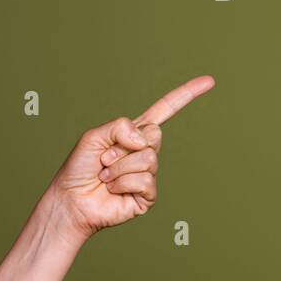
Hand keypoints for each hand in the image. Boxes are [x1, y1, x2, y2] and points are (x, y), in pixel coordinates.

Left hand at [48, 75, 214, 239]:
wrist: (70, 200)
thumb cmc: (79, 168)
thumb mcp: (94, 136)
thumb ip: (119, 127)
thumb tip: (144, 139)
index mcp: (133, 134)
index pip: (164, 111)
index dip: (185, 95)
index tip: (209, 81)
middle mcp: (144, 152)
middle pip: (154, 135)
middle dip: (124, 146)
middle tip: (105, 159)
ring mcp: (148, 174)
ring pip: (148, 158)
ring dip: (119, 167)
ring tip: (105, 176)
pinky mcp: (147, 196)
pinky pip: (146, 181)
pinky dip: (123, 183)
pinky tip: (113, 189)